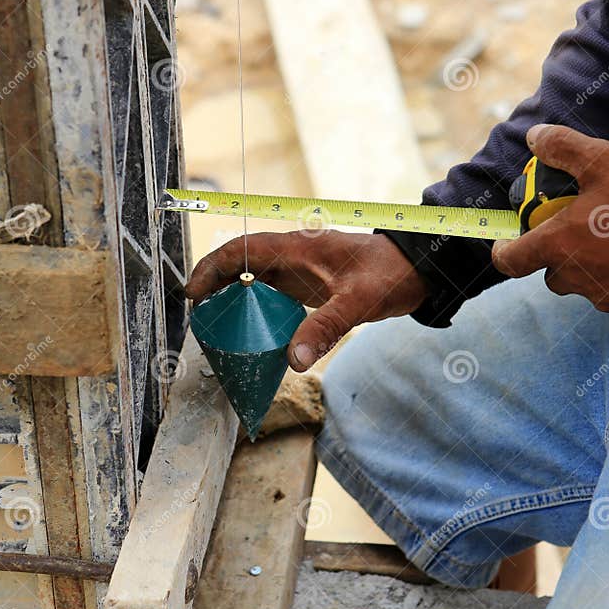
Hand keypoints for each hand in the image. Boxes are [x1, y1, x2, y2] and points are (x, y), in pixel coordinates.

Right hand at [186, 231, 428, 370]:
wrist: (415, 268)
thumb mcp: (358, 302)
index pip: (240, 249)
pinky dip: (250, 302)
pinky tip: (247, 325)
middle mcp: (291, 253)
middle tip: (196, 314)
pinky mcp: (304, 281)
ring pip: (250, 274)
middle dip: (211, 282)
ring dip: (228, 292)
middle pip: (238, 260)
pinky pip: (267, 288)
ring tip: (212, 321)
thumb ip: (326, 328)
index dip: (211, 268)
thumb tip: (293, 361)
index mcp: (296, 247)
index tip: (193, 294)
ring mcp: (297, 266)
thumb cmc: (388, 275)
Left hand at [493, 124, 608, 315]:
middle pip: (550, 271)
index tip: (507, 239)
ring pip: (583, 281)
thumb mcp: (606, 162)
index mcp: (557, 247)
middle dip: (557, 252)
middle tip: (577, 227)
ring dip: (589, 263)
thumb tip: (535, 137)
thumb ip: (565, 149)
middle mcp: (575, 278)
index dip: (503, 250)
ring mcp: (604, 297)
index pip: (510, 262)